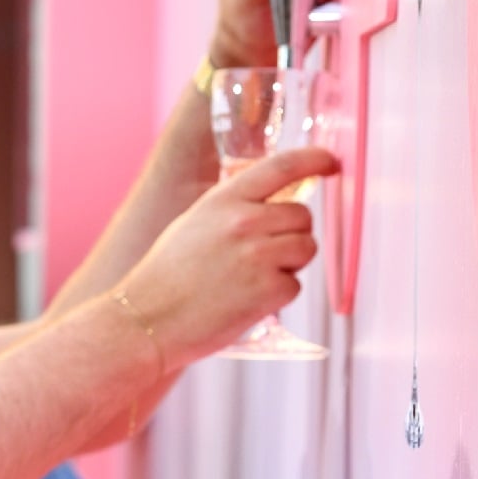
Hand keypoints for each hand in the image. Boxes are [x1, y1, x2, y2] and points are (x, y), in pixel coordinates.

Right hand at [115, 146, 339, 366]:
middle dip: (293, 234)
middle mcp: (244, 222)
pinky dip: (277, 295)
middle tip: (265, 254)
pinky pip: (294, 285)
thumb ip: (233, 210)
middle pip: (302, 216)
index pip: (282, 166)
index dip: (314, 159)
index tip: (330, 163)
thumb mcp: (193, 224)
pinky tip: (246, 299)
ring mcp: (259, 256)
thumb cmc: (165, 277)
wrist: (147, 319)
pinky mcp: (269, 290)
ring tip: (252, 277)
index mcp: (223, 200)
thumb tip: (274, 207)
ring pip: (306, 248)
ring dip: (289, 264)